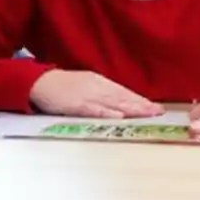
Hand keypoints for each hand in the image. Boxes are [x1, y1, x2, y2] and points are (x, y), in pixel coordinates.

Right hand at [29, 70, 163, 117]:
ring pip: (113, 103)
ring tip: (147, 114)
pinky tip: (119, 117)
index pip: (124, 93)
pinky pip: (94, 109)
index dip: (141, 101)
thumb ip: (101, 94)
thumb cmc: (62, 86)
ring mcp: (88, 95)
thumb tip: (119, 104)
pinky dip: (107, 113)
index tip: (156, 108)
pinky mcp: (76, 104)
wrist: (40, 82)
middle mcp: (97, 87)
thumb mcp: (85, 85)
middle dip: (142, 105)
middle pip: (123, 98)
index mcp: (100, 83)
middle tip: (159, 112)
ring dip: (131, 109)